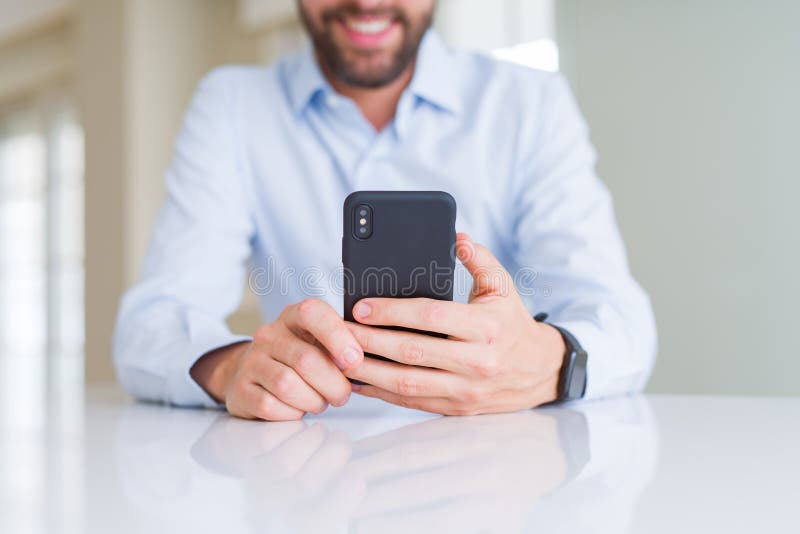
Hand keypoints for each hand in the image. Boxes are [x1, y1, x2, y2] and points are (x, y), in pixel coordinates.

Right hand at [191, 298, 363, 419]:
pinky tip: (298, 409)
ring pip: (287, 385)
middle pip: (306, 360)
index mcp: (294, 316)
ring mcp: (252, 361)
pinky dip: (292, 413)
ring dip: (313, 401)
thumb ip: (342, 346)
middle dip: (332, 384)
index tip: (355, 360)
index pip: (313, 314)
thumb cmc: (299, 358)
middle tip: (342, 394)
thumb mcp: (320, 343)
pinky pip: (270, 406)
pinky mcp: (241, 389)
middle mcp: (269, 334)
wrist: (254, 373)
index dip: (337, 337)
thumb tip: (369, 362)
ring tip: (321, 402)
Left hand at [344, 233, 565, 414]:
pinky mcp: (457, 409)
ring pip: (407, 383)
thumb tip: (457, 237)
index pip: (432, 317)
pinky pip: (413, 402)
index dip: (393, 312)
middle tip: (339, 330)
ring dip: (369, 371)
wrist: (541, 371)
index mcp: (487, 328)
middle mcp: (478, 362)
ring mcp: (467, 390)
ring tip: (341, 357)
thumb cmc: (513, 324)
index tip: (362, 306)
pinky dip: (382, 393)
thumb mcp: (503, 287)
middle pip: (412, 352)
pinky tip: (359, 381)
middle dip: (370, 341)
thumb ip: (480, 259)